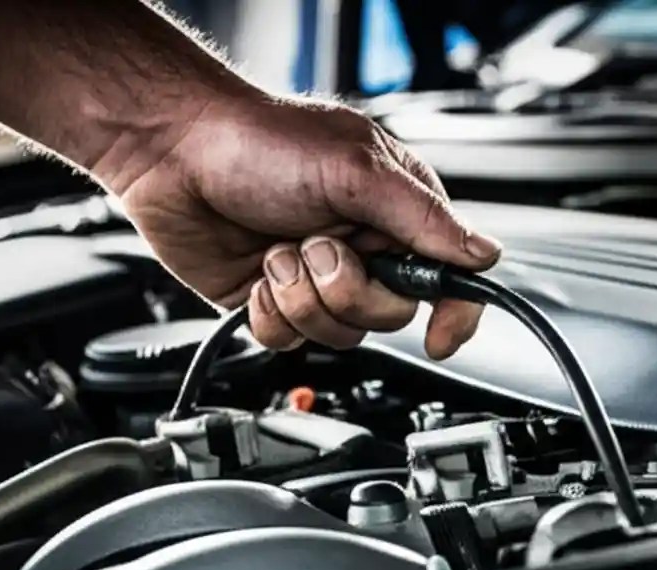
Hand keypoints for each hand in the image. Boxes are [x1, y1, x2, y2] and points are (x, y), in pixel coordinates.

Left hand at [116, 93, 500, 359]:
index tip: (440, 338)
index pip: (448, 277)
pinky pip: (288, 341)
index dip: (453, 313)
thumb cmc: (260, 141)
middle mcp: (362, 248)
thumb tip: (483, 254)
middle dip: (349, 291)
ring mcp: (317, 278)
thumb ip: (423, 220)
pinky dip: (270, 314)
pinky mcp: (274, 300)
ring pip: (338, 334)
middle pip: (389, 315)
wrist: (173, 151)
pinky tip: (257, 275)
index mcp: (396, 212)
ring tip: (278, 253)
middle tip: (319, 249)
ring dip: (302, 298)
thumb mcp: (356, 171)